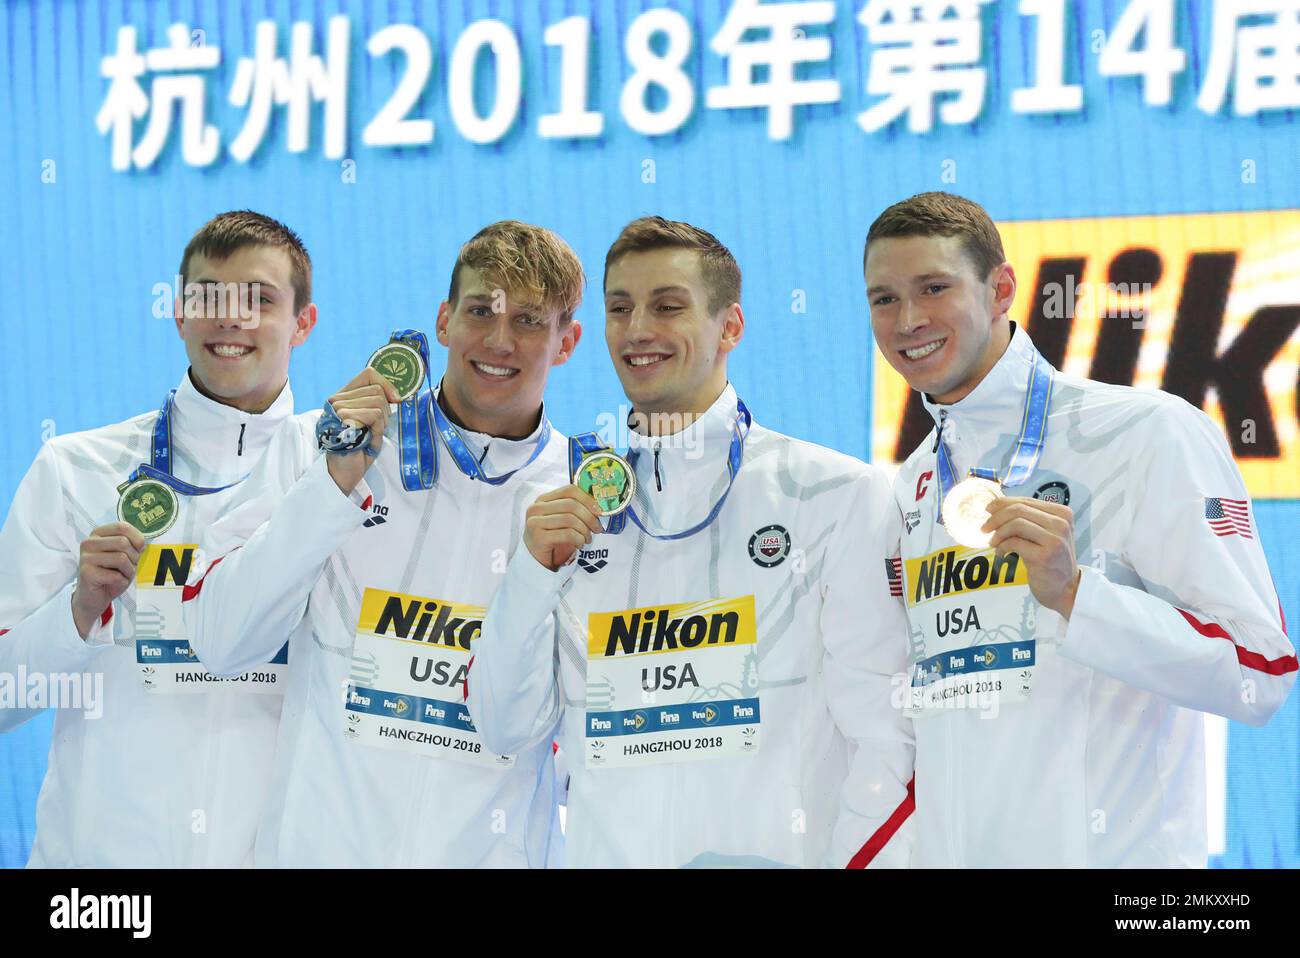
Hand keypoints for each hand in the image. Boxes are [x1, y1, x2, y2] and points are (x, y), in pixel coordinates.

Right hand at [71, 522, 145, 637]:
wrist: (93, 597)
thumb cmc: (110, 573)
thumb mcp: (125, 556)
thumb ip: (132, 545)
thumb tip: (141, 541)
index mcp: (98, 534)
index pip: (122, 526)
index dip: (137, 538)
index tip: (139, 549)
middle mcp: (89, 543)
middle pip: (123, 542)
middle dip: (134, 557)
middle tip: (129, 567)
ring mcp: (85, 557)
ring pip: (121, 558)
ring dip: (128, 571)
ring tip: (121, 575)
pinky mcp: (86, 573)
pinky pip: (115, 576)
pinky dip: (122, 582)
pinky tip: (114, 583)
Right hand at [325, 368, 399, 494]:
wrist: (345, 473)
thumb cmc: (359, 449)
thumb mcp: (371, 422)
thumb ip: (378, 404)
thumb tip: (397, 395)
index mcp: (343, 397)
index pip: (369, 374)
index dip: (386, 384)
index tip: (395, 400)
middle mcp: (337, 399)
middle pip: (377, 390)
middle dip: (385, 411)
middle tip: (375, 428)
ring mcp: (338, 407)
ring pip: (378, 402)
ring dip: (381, 422)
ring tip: (369, 434)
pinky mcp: (343, 417)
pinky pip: (374, 414)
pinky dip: (377, 428)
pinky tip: (367, 437)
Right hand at [524, 485, 603, 571]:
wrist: (535, 559)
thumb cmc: (552, 538)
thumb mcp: (562, 520)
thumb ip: (574, 510)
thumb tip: (598, 508)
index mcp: (543, 499)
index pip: (569, 490)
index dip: (587, 499)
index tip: (598, 510)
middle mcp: (536, 508)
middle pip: (572, 504)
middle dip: (589, 517)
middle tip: (597, 528)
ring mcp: (535, 522)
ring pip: (570, 519)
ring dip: (585, 530)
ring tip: (587, 539)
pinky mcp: (538, 537)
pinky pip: (567, 534)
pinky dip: (579, 539)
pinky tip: (579, 544)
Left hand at [983, 496, 1081, 617]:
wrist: (1066, 588)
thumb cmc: (1052, 559)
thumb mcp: (1047, 533)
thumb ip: (1029, 519)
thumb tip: (996, 507)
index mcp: (1062, 513)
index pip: (1026, 500)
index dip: (1003, 503)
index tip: (988, 510)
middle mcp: (1061, 524)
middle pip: (1019, 510)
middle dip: (996, 517)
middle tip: (984, 528)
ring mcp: (1055, 540)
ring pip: (1015, 524)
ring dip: (998, 533)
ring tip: (993, 542)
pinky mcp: (1044, 556)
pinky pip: (1014, 543)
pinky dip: (1002, 546)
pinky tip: (1001, 553)